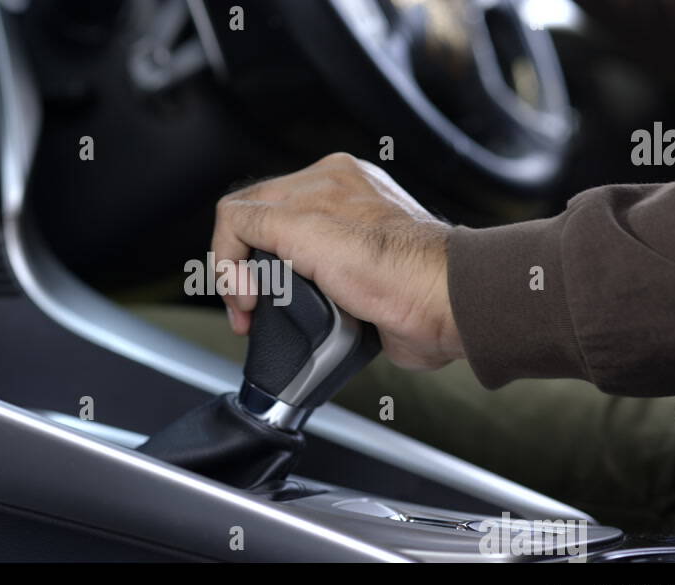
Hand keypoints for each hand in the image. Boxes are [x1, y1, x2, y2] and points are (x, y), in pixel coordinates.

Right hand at [212, 152, 464, 369]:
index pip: (243, 207)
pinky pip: (307, 285)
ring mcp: (347, 241)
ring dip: (268, 292)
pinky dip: (295, 305)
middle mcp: (335, 204)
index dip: (230, 253)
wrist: (444, 310)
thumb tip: (231, 242)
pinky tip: (303, 316)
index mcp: (325, 178)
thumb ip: (255, 221)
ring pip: (280, 260)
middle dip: (244, 274)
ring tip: (267, 316)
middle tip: (248, 308)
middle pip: (258, 232)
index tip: (244, 292)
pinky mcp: (355, 277)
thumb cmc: (396, 269)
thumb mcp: (306, 230)